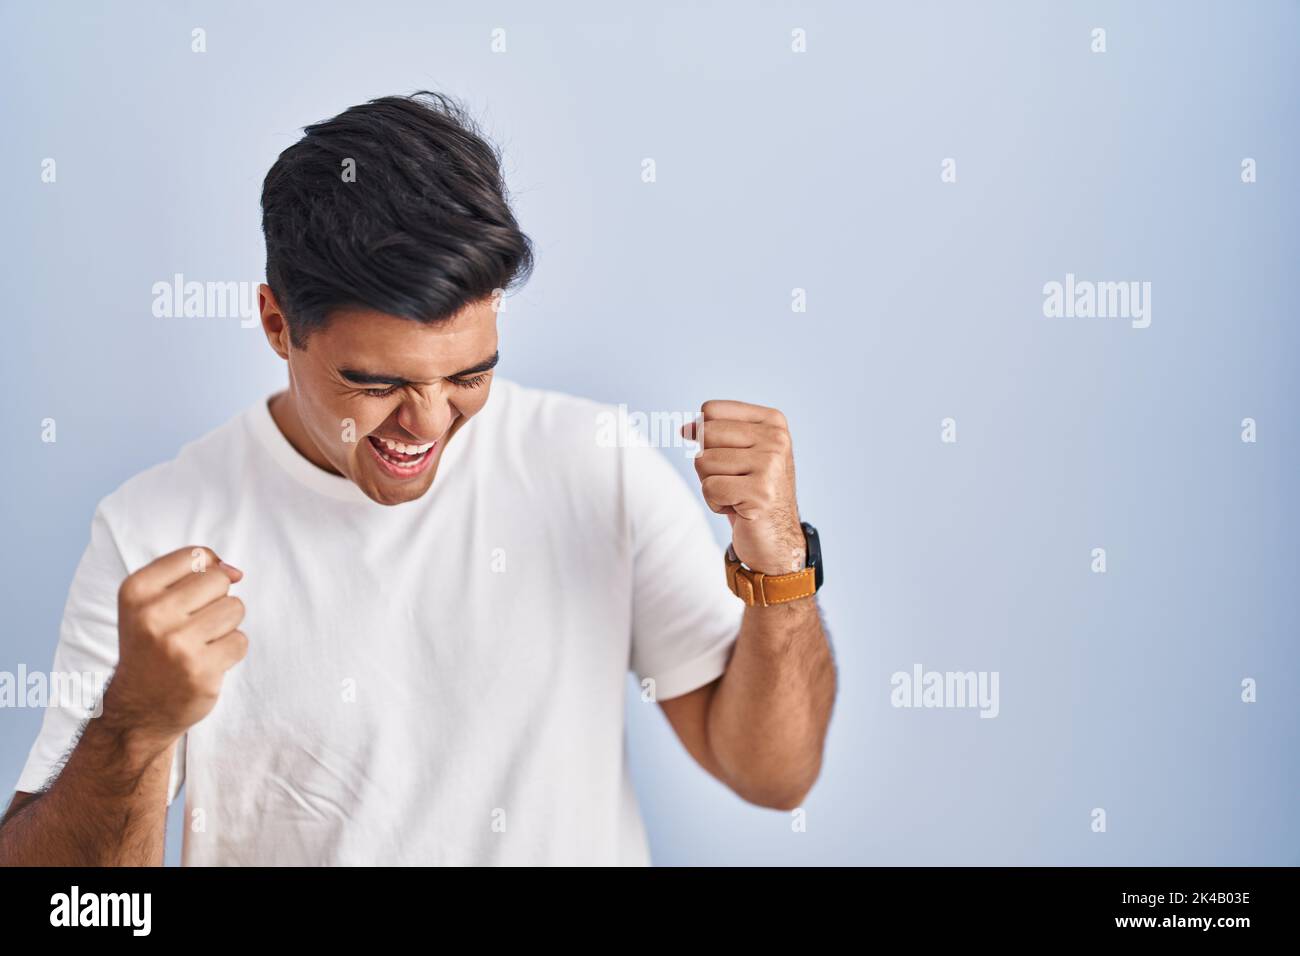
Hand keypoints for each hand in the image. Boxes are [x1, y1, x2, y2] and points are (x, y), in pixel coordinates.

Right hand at [106, 546, 247, 748]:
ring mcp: (177, 644)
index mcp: (135, 590)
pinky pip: (241, 640)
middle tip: (192, 626)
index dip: (205, 572)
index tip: (188, 597)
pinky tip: (206, 662)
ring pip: (235, 608)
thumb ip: (192, 574)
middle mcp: (152, 615)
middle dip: (216, 600)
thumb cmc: (153, 646)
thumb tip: (236, 572)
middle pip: (219, 580)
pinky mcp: (200, 669)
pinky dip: (230, 651)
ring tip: (199, 644)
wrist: (137, 708)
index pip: (196, 556)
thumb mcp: (152, 601)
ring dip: (226, 626)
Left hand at [681, 400, 804, 576]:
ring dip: (712, 485)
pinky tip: (739, 508)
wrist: (777, 537)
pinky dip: (715, 503)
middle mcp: (776, 439)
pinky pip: (709, 488)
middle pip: (706, 434)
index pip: (711, 411)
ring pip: (703, 461)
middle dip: (708, 462)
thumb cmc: (752, 492)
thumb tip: (685, 428)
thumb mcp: (738, 453)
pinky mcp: (760, 492)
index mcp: (772, 421)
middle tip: (734, 480)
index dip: (706, 437)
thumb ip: (714, 433)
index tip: (730, 458)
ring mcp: (770, 465)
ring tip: (738, 494)